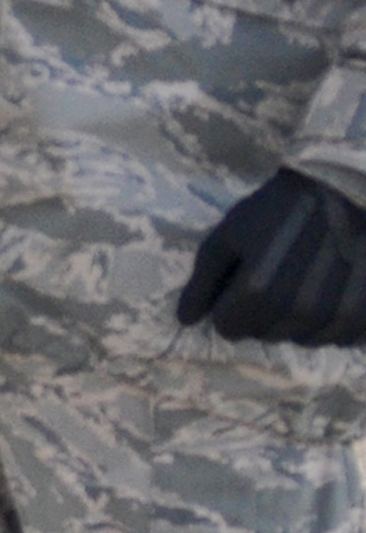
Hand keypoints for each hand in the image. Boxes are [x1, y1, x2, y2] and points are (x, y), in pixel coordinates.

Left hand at [176, 167, 365, 344]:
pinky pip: (332, 338)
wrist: (342, 194)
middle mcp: (297, 312)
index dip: (226, 305)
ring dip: (291, 318)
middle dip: (258, 312)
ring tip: (300, 278)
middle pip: (262, 334)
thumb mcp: (229, 233)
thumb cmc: (277, 209)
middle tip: (272, 274)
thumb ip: (203, 280)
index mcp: (259, 291)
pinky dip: (325, 321)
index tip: (239, 280)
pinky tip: (327, 288)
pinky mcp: (360, 321)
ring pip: (296, 339)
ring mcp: (332, 319)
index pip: (226, 328)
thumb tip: (185, 320)